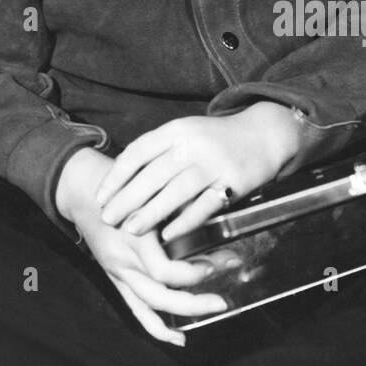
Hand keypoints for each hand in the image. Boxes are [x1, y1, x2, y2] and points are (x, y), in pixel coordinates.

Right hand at [55, 147, 237, 345]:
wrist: (81, 189)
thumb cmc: (118, 182)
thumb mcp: (146, 188)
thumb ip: (173, 203)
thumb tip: (211, 207)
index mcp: (130, 236)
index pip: (163, 269)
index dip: (192, 272)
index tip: (217, 262)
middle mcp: (122, 260)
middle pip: (159, 295)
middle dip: (195, 302)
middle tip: (223, 300)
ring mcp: (116, 272)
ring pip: (149, 306)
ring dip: (183, 313)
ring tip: (213, 308)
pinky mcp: (115, 278)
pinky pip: (136, 310)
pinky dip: (157, 328)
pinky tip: (179, 339)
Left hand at [95, 103, 303, 244]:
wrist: (264, 134)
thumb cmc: (215, 139)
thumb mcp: (186, 133)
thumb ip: (159, 153)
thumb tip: (122, 181)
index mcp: (176, 130)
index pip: (138, 152)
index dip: (116, 176)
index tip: (100, 196)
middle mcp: (192, 144)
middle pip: (152, 174)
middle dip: (126, 198)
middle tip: (108, 218)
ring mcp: (214, 163)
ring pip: (175, 191)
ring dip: (151, 213)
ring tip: (131, 229)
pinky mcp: (233, 182)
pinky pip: (205, 205)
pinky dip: (185, 221)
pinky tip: (169, 235)